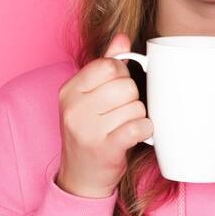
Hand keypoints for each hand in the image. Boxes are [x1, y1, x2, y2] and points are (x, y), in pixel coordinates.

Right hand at [54, 33, 152, 198]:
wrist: (81, 177)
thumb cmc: (89, 133)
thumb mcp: (88, 97)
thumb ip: (104, 65)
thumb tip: (123, 38)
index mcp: (69, 90)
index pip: (109, 65)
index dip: (122, 75)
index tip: (117, 89)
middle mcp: (74, 108)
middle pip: (126, 85)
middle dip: (132, 98)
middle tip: (122, 112)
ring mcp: (87, 130)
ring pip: (136, 107)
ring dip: (138, 117)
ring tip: (125, 126)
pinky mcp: (105, 149)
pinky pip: (139, 127)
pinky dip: (145, 130)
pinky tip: (137, 135)